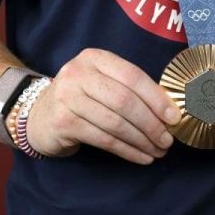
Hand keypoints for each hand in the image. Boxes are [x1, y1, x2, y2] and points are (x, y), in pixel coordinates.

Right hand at [24, 48, 180, 164]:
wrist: (40, 116)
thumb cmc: (81, 99)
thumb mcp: (101, 83)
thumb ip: (129, 90)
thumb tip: (169, 112)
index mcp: (94, 58)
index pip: (132, 76)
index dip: (157, 98)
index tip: (174, 117)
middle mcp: (78, 73)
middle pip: (125, 100)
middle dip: (151, 123)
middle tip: (167, 140)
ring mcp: (67, 97)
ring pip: (116, 122)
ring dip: (142, 140)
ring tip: (157, 151)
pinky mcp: (64, 122)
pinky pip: (104, 139)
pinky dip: (127, 150)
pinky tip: (141, 157)